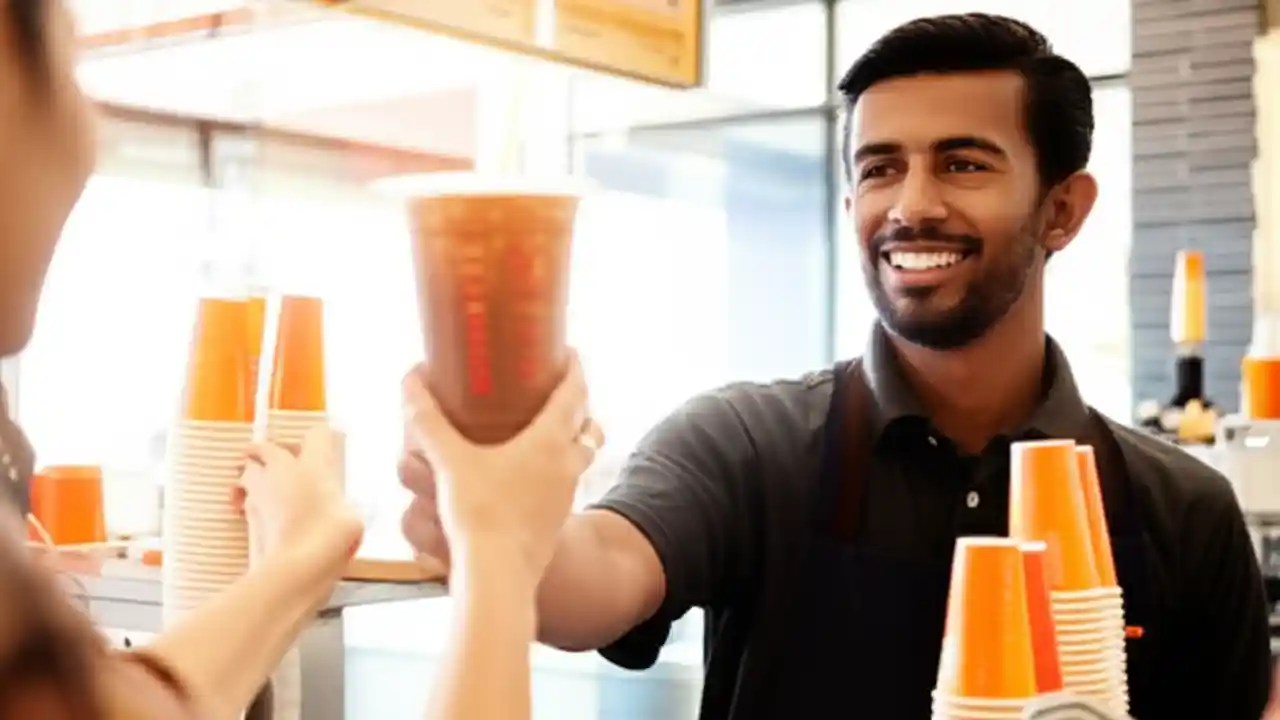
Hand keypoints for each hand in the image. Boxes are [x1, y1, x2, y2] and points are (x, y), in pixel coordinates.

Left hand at [236, 426, 363, 575]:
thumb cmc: (333, 535)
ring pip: (247, 471)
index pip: (316, 434)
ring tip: (265, 484)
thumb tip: (344, 513)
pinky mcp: (248, 515)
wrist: (298, 563)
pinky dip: (248, 501)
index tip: (326, 441)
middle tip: (276, 456)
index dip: (321, 437)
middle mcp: (283, 470)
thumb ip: (344, 508)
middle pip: (266, 447)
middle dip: (269, 450)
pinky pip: (244, 499)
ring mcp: (260, 492)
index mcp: (314, 464)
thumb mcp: (353, 518)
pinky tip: (260, 512)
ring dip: (253, 473)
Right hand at [400, 353, 603, 582]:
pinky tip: (531, 472)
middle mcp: (567, 463)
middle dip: (579, 402)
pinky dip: (560, 466)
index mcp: (550, 440)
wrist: (499, 577)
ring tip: (549, 427)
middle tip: (558, 387)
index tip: (569, 351)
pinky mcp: (557, 519)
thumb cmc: (479, 514)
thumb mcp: (449, 461)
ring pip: (583, 454)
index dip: (574, 367)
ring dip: (575, 436)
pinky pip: (568, 481)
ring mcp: (567, 494)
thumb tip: (410, 380)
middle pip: (589, 423)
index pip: (575, 392)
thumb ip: (427, 420)